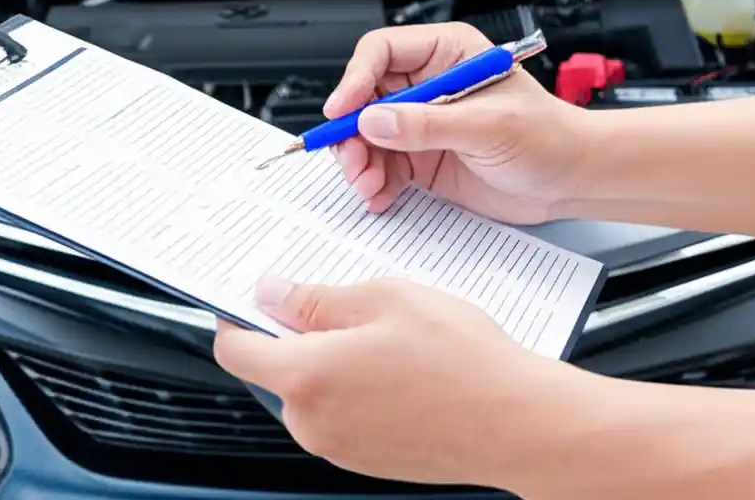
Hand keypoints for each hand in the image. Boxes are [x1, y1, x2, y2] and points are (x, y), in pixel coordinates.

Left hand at [214, 277, 587, 489]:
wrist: (519, 423)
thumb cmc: (462, 360)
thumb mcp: (387, 299)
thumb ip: (317, 298)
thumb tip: (274, 294)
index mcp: (306, 376)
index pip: (235, 350)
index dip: (238, 318)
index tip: (253, 299)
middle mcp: (312, 421)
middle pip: (276, 370)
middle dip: (298, 335)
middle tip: (346, 306)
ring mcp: (339, 447)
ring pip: (312, 391)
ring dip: (331, 362)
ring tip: (387, 339)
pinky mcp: (365, 460)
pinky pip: (340, 415)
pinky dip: (355, 389)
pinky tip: (400, 370)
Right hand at [325, 23, 592, 222]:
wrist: (570, 180)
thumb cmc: (547, 137)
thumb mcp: (487, 127)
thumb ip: (427, 124)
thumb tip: (373, 121)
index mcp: (445, 54)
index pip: (382, 53)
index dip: (356, 79)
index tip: (343, 110)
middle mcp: (427, 86)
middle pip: (365, 98)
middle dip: (352, 131)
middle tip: (353, 159)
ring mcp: (421, 124)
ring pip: (366, 136)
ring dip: (360, 162)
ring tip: (369, 185)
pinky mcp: (421, 159)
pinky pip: (382, 167)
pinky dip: (375, 184)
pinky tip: (380, 197)